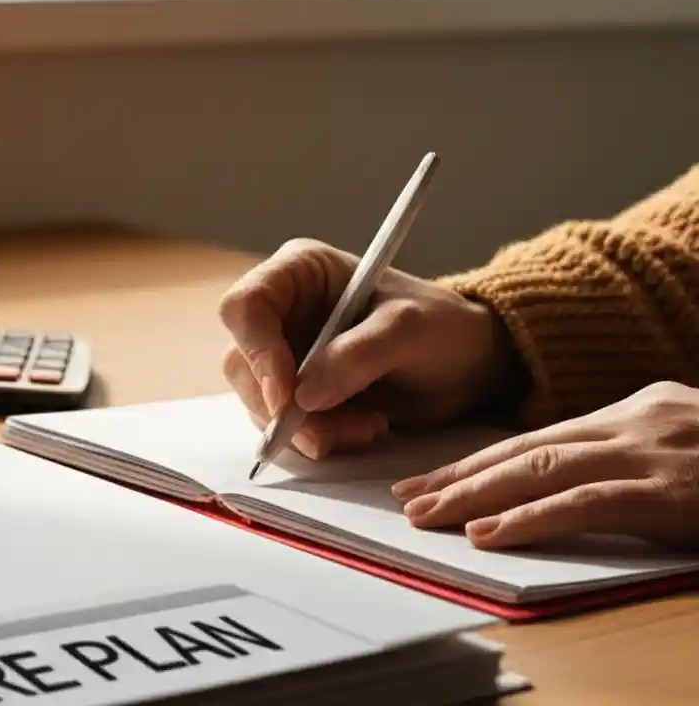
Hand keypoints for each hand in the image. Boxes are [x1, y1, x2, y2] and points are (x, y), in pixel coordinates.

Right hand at [218, 238, 521, 458]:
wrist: (468, 365)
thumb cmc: (443, 328)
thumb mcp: (410, 330)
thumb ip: (356, 356)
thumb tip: (301, 395)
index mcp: (299, 272)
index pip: (246, 308)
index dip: (257, 353)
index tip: (287, 399)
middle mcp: (282, 311)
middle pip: (243, 363)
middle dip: (285, 407)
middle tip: (331, 432)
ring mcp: (285, 353)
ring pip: (259, 402)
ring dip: (308, 428)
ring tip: (368, 427)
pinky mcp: (296, 393)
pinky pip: (282, 425)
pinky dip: (318, 438)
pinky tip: (363, 428)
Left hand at [393, 381, 698, 549]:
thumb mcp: (685, 450)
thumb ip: (628, 460)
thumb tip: (572, 483)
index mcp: (634, 412)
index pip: (538, 438)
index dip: (477, 462)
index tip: (431, 481)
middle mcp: (633, 422)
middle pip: (525, 449)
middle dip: (459, 475)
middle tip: (406, 497)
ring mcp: (649, 455)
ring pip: (540, 469)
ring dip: (475, 495)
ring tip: (426, 516)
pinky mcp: (669, 494)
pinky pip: (585, 503)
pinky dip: (529, 519)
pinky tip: (487, 534)